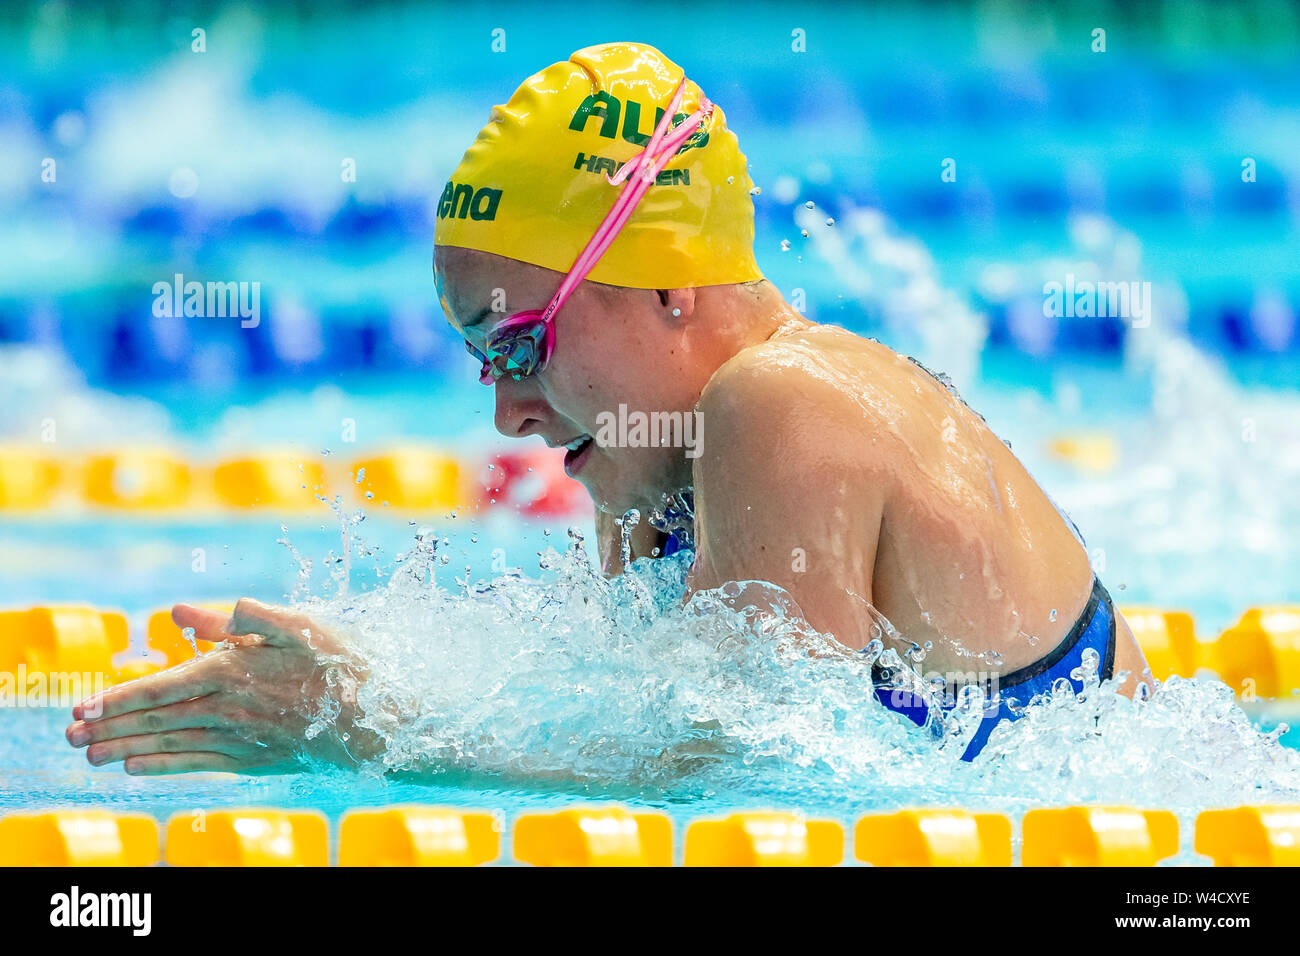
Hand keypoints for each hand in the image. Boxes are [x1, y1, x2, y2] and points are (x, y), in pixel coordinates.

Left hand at [65, 599, 380, 774]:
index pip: (162, 686)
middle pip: (157, 719)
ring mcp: (241, 738)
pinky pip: (198, 763)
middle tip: (70, 734)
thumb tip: (181, 612)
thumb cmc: (340, 662)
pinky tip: (138, 767)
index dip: (119, 697)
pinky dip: (164, 765)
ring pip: (171, 743)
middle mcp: (229, 708)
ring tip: (90, 754)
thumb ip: (237, 619)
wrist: (377, 717)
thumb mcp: (294, 625)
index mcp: (233, 670)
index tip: (84, 704)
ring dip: (126, 748)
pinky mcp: (254, 759)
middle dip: (111, 726)